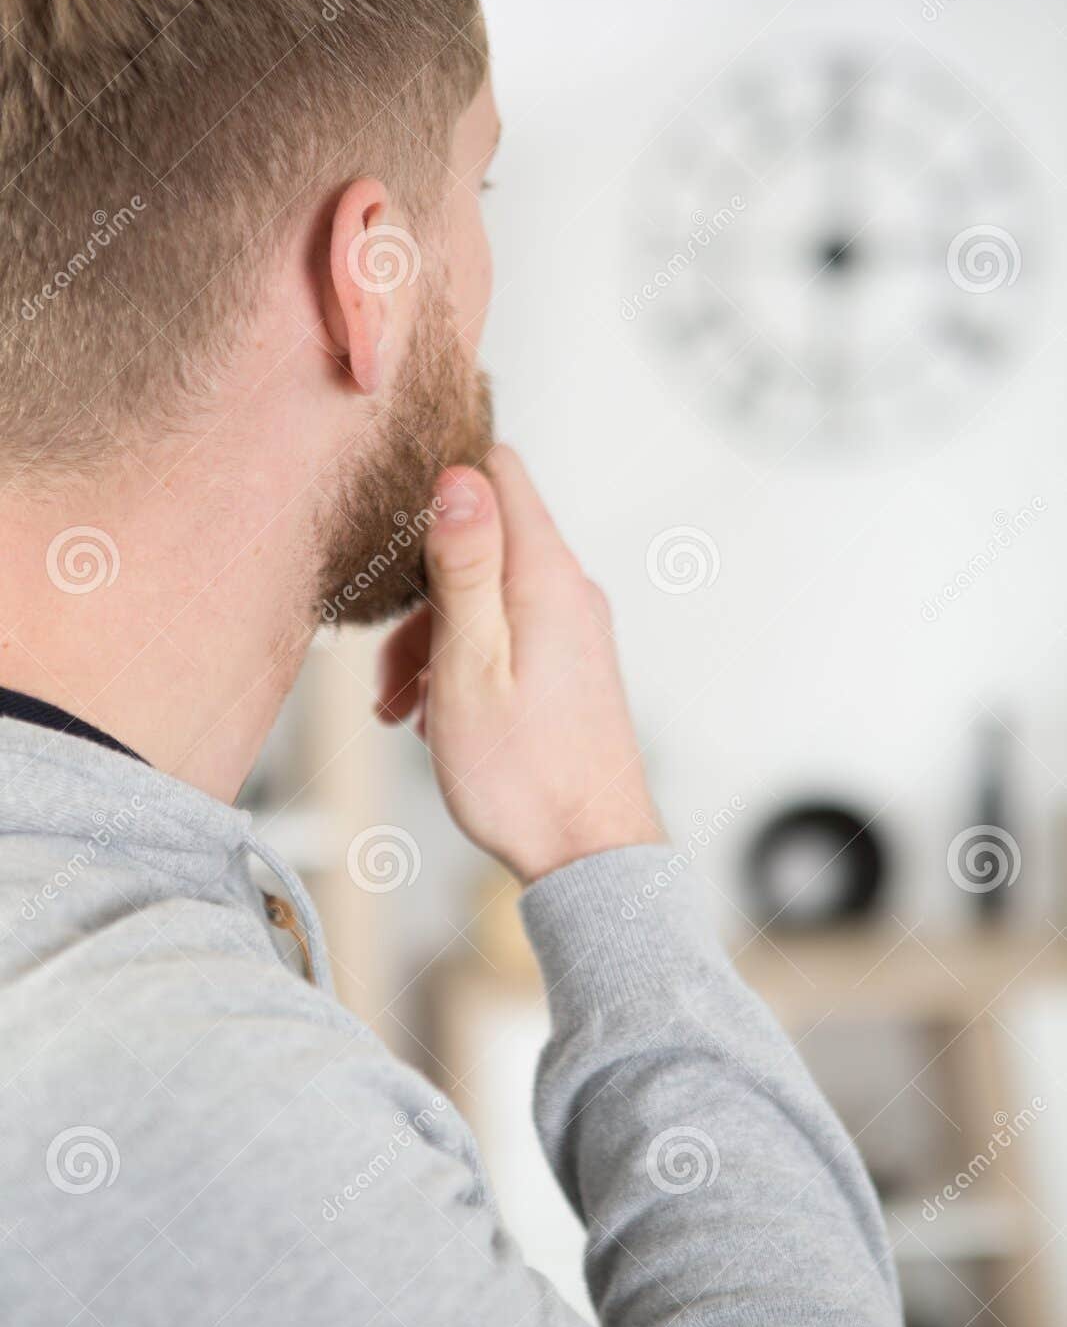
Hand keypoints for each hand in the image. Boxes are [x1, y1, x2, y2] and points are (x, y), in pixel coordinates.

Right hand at [375, 446, 662, 884]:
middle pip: (480, 543)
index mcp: (546, 578)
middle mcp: (569, 592)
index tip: (395, 541)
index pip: (498, 472)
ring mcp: (573, 629)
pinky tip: (436, 716)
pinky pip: (503, 637)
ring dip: (432, 641)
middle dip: (421, 593)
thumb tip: (460, 476)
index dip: (440, 486)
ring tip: (402, 708)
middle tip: (389, 669)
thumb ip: (466, 566)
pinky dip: (461, 664)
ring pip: (484, 598)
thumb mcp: (471, 663)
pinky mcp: (570, 665)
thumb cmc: (525, 775)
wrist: (588, 853)